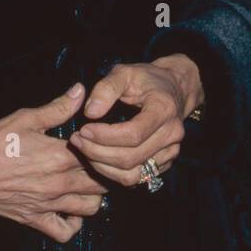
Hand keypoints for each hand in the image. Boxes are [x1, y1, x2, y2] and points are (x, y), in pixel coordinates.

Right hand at [0, 84, 107, 241]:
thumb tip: (80, 91)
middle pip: (101, 183)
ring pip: (91, 208)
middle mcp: (58, 183)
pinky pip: (65, 232)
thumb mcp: (26, 119)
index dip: (105, 147)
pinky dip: (74, 224)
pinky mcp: (34, 220)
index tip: (103, 141)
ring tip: (87, 183)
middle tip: (100, 161)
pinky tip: (71, 209)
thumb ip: (58, 107)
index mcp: (59, 156)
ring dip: (94, 196)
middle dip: (105, 171)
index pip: (100, 155)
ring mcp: (47, 204)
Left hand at [67, 55, 202, 187]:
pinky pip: (136, 178)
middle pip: (131, 157)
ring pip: (132, 174)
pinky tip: (97, 158)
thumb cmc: (146, 79)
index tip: (83, 129)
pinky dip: (113, 173)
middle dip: (97, 152)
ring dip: (102, 167)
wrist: (173, 90)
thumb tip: (90, 112)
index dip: (105, 136)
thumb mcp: (125, 72)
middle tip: (76, 140)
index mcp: (163, 110)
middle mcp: (171, 135)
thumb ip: (107, 88)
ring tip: (84, 150)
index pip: (133, 134)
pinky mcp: (163, 164)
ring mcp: (170, 152)